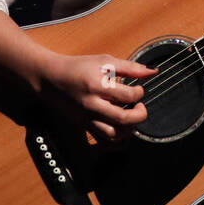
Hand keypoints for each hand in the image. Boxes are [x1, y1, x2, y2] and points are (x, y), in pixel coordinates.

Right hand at [32, 52, 159, 147]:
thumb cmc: (77, 68)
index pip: (127, 96)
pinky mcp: (83, 126)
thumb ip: (130, 67)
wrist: (50, 78)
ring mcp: (87, 118)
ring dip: (127, 130)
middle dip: (139, 115)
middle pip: (122, 119)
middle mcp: (92, 105)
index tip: (138, 90)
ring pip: (112, 135)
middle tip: (140, 108)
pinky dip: (114, 142)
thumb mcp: (104, 61)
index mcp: (98, 86)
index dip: (139, 93)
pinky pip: (101, 143)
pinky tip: (120, 131)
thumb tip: (153, 71)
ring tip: (130, 118)